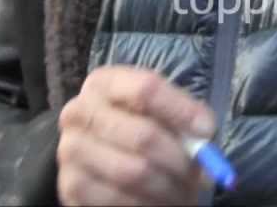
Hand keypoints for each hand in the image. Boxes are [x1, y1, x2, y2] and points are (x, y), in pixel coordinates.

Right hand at [58, 65, 215, 205]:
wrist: (109, 158)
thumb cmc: (145, 128)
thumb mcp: (166, 114)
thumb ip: (186, 117)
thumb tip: (204, 135)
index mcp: (104, 82)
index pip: (146, 89)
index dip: (181, 111)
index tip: (206, 131)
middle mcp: (79, 111)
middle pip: (142, 135)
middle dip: (178, 158)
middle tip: (200, 172)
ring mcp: (70, 149)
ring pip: (133, 171)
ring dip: (166, 186)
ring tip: (180, 189)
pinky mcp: (69, 185)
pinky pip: (117, 199)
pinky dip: (145, 204)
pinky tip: (155, 200)